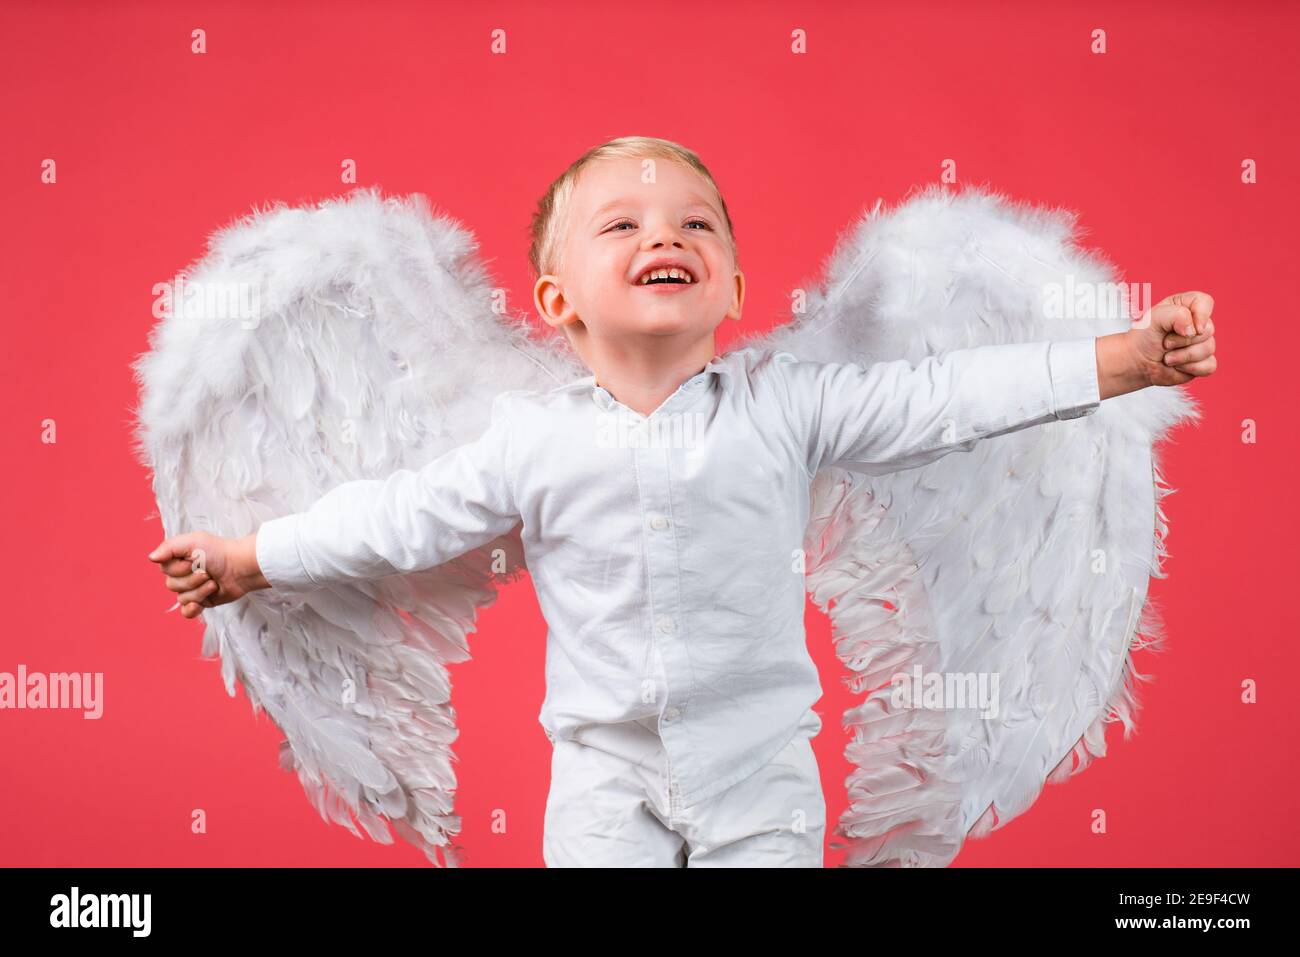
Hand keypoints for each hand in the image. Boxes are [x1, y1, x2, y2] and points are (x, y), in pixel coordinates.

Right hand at [147, 531, 263, 618]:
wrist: (241, 568)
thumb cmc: (219, 552)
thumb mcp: (193, 542)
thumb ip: (169, 547)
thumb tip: (151, 558)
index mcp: (177, 559)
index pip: (164, 569)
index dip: (179, 567)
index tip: (195, 559)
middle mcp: (182, 574)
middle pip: (171, 585)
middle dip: (191, 579)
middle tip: (207, 572)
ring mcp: (191, 589)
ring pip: (181, 598)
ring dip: (199, 591)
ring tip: (213, 582)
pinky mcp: (202, 601)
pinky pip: (186, 612)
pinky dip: (191, 610)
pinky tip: (199, 605)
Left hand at [1128, 291, 1217, 386]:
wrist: (1137, 364)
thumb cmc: (1144, 338)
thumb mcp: (1154, 318)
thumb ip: (1177, 315)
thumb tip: (1195, 330)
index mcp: (1186, 306)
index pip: (1205, 302)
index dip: (1200, 314)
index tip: (1185, 328)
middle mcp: (1197, 323)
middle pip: (1208, 329)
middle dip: (1182, 340)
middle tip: (1164, 343)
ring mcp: (1202, 343)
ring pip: (1208, 349)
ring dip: (1183, 356)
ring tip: (1167, 357)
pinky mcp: (1203, 362)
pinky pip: (1210, 366)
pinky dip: (1190, 368)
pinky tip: (1177, 367)